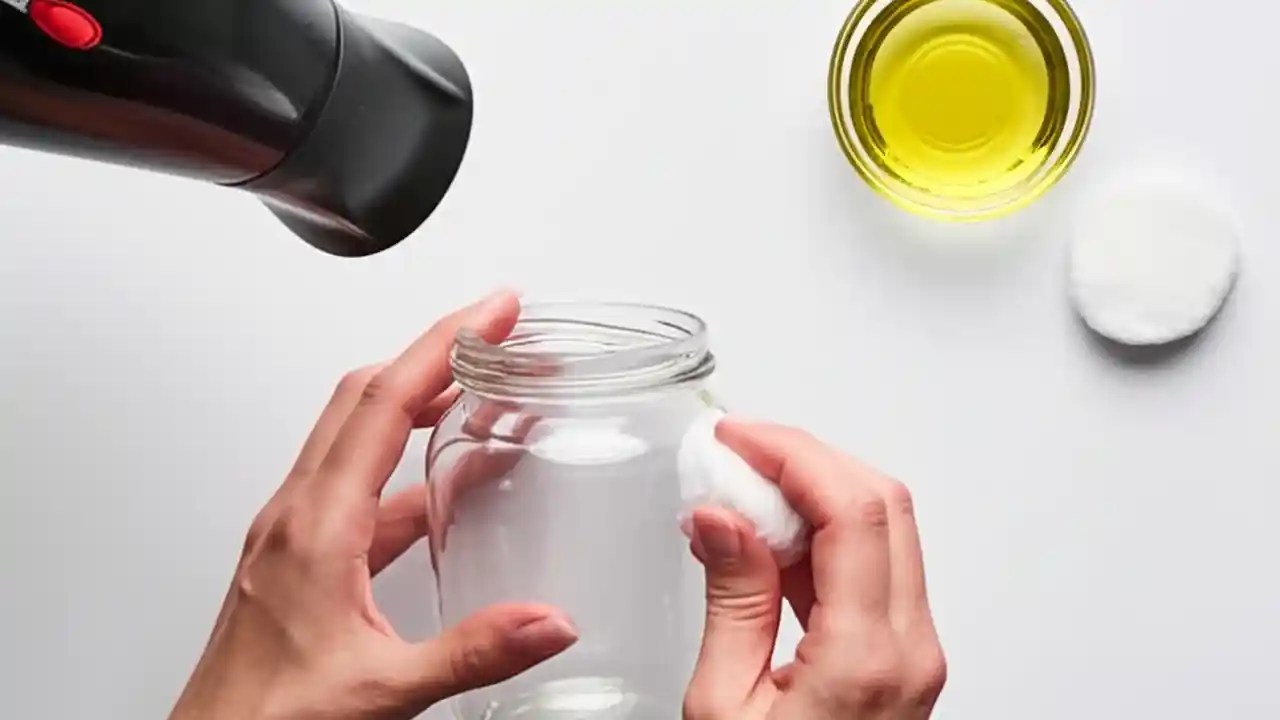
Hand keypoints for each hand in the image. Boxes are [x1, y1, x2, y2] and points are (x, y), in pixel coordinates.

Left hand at [169, 291, 577, 719]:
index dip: (443, 344)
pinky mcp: (297, 557)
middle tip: (494, 327)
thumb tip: (549, 622)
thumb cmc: (264, 719)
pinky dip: (402, 459)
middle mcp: (296, 516)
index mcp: (314, 528)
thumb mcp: (381, 689)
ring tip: (477, 385)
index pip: (384, 403)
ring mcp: (293, 533)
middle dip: (434, 349)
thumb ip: (473, 652)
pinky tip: (440, 484)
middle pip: (364, 397)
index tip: (493, 311)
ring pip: (355, 433)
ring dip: (416, 397)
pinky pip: (354, 482)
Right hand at [682, 419, 945, 719]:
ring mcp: (916, 656)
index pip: (852, 511)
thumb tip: (722, 518)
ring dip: (815, 497)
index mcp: (865, 660)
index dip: (792, 454)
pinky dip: (825, 539)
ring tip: (741, 499)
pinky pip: (876, 570)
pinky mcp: (906, 661)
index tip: (738, 439)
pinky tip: (769, 544)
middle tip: (741, 454)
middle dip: (807, 461)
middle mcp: (910, 652)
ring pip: (885, 530)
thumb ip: (731, 605)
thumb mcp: (723, 707)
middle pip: (882, 505)